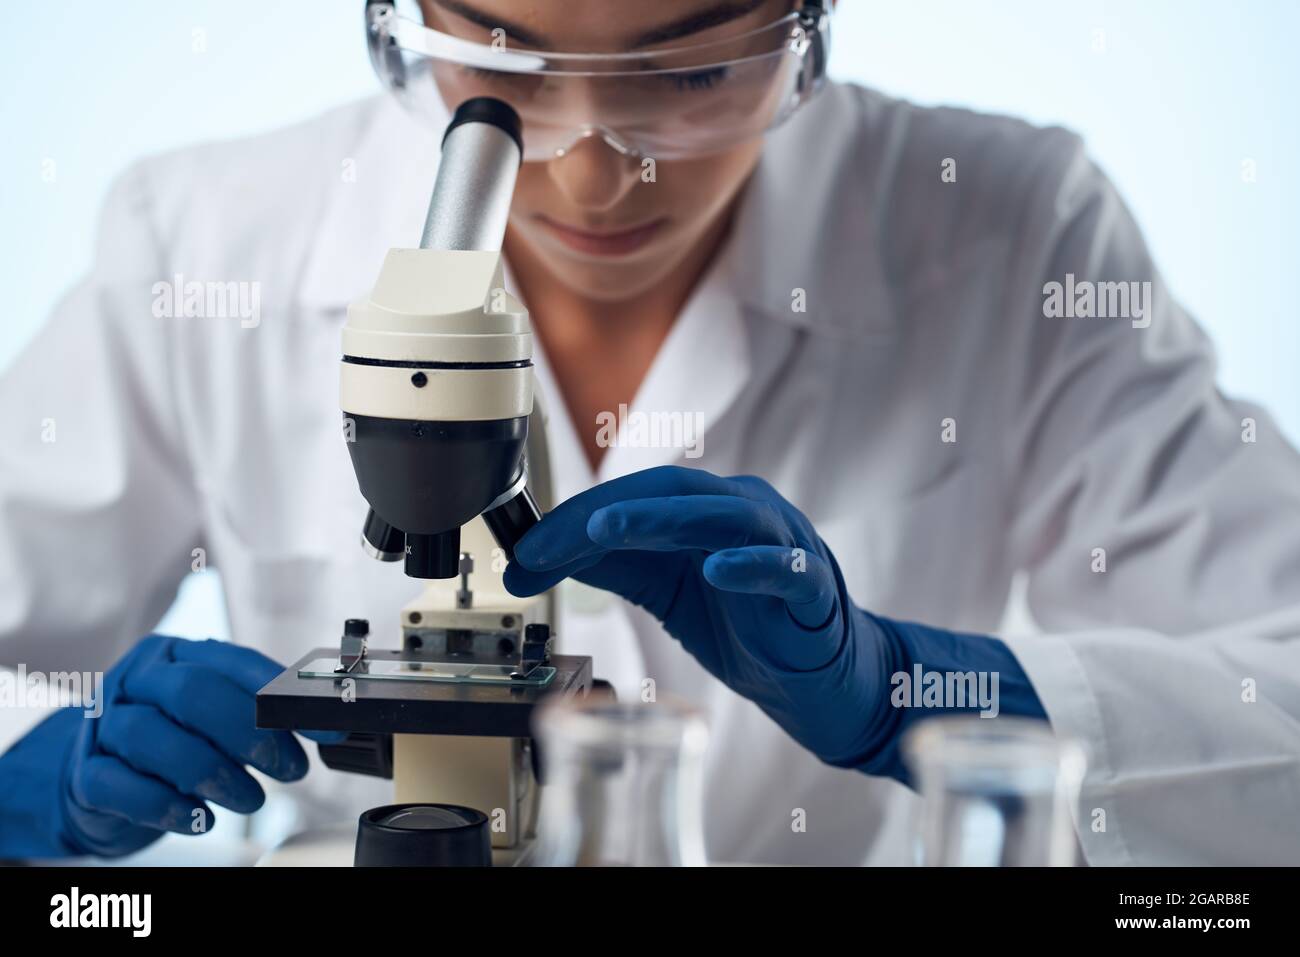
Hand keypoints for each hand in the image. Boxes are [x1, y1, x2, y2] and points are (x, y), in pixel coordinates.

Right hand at [0, 635, 337, 857]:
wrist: (99, 776)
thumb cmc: (175, 739)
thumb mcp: (220, 716)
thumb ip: (268, 712)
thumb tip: (332, 722)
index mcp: (179, 654)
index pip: (239, 664)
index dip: (288, 696)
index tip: (330, 729)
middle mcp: (138, 680)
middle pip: (193, 692)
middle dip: (251, 732)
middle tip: (291, 769)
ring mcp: (105, 725)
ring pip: (151, 735)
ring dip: (214, 772)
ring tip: (253, 799)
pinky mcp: (86, 775)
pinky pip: (121, 785)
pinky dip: (167, 805)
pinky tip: (200, 817)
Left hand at [504, 466, 905, 769]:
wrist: (821, 681)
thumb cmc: (748, 624)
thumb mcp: (665, 590)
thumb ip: (614, 565)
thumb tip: (538, 557)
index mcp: (709, 508)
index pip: (638, 495)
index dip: (576, 519)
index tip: (525, 553)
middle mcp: (748, 512)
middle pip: (674, 491)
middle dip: (603, 514)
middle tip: (546, 544)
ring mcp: (786, 546)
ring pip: (727, 516)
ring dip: (663, 518)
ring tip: (608, 531)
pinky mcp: (815, 591)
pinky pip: (788, 570)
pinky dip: (752, 565)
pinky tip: (718, 569)